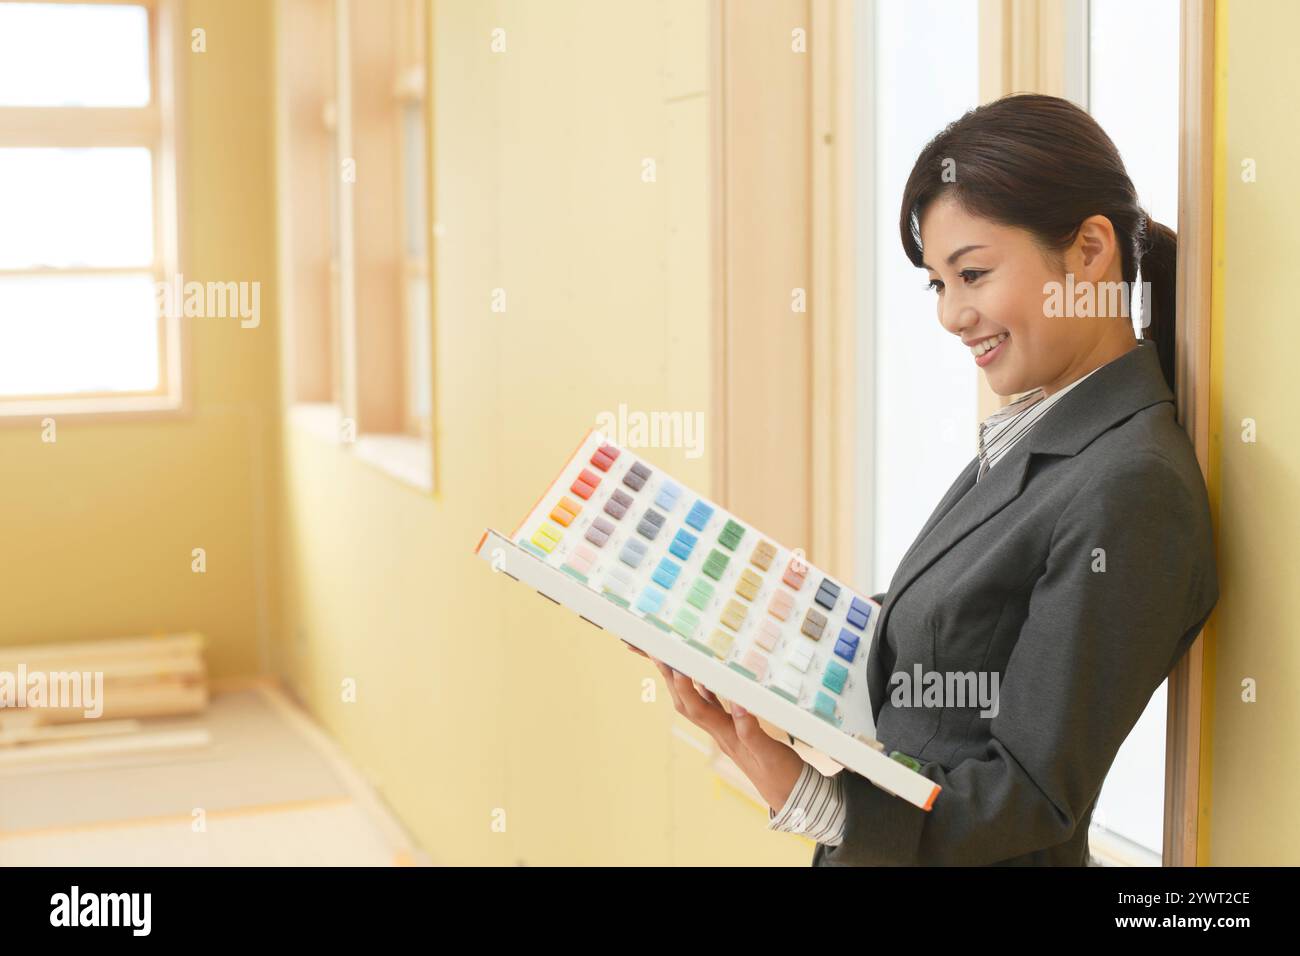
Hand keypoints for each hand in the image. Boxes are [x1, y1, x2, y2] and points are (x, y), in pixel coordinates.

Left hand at [637, 651, 804, 812]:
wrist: (789, 794)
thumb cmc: (781, 776)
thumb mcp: (770, 754)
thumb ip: (753, 731)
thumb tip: (740, 704)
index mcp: (726, 736)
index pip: (698, 709)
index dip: (685, 687)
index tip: (675, 665)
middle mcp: (720, 732)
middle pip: (686, 703)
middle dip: (670, 680)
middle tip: (658, 654)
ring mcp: (725, 730)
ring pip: (695, 702)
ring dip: (682, 681)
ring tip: (672, 658)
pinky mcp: (734, 728)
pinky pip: (712, 704)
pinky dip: (704, 688)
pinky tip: (703, 675)